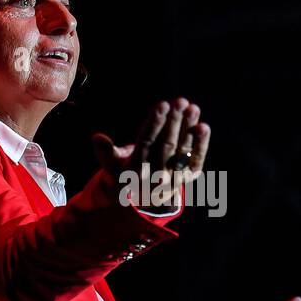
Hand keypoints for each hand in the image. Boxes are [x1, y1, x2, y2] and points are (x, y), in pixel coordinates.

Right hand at [91, 97, 210, 210]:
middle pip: (166, 145)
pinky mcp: (188, 178)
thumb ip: (106, 152)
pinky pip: (196, 160)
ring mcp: (175, 178)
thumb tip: (96, 137)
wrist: (147, 198)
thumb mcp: (112, 165)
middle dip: (174, 122)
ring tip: (193, 108)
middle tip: (181, 101)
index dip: (154, 124)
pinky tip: (203, 127)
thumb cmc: (128, 171)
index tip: (162, 104)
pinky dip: (201, 145)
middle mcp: (157, 176)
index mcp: (136, 171)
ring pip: (182, 150)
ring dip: (189, 128)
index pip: (147, 143)